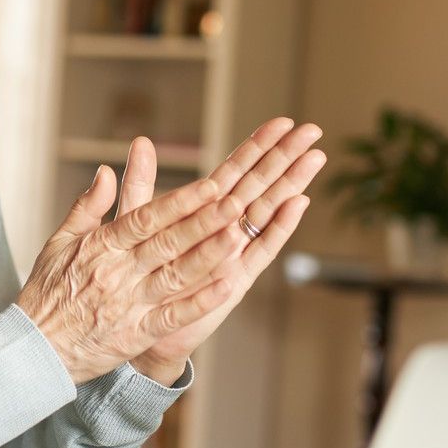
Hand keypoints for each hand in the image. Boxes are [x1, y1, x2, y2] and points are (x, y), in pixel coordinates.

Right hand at [17, 168, 249, 382]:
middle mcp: (118, 272)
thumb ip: (87, 207)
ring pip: (175, 275)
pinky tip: (226, 287)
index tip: (209, 186)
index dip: (179, 202)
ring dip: (208, 256)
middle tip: (234, 202)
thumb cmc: (46, 294)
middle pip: (166, 242)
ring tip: (238, 237)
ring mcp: (129, 304)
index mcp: (101, 246)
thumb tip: (106, 171)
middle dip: (203, 221)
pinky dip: (200, 302)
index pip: (145, 218)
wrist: (34, 348)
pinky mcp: (136, 334)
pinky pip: (173, 316)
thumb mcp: (59, 242)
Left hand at [121, 120, 326, 382]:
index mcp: (203, 211)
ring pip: (268, 211)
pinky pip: (261, 249)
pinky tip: (299, 203)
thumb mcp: (132, 223)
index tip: (282, 121)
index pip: (235, 171)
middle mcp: (225, 229)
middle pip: (260, 185)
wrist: (134, 326)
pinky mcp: (236, 279)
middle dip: (285, 157)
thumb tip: (141, 141)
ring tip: (315, 158)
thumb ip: (140, 184)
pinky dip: (279, 226)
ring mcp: (234, 253)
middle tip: (313, 130)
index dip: (257, 146)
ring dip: (291, 184)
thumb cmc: (134, 276)